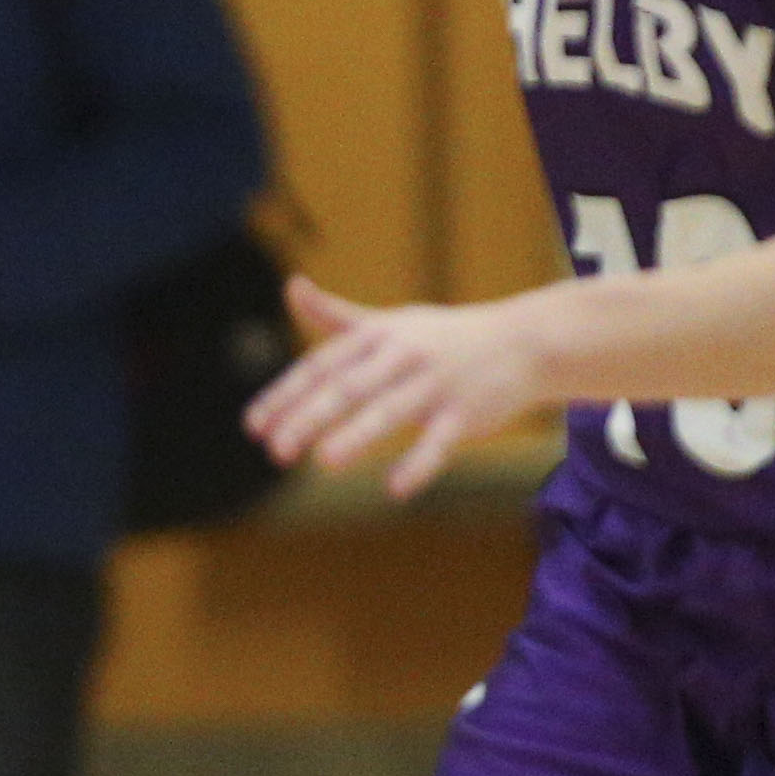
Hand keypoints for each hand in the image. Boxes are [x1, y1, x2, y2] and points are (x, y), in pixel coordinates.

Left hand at [246, 276, 543, 499]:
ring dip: (358, 435)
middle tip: (275, 451)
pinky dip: (419, 464)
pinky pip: (439, 442)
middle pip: (348, 387)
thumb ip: (337, 315)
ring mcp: (436, 384)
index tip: (253, 427)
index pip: (322, 366)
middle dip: (310, 417)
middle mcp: (403, 355)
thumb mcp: (390, 321)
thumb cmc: (443, 337)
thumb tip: (291, 287)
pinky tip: (394, 488)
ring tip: (325, 462)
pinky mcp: (467, 414)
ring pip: (391, 411)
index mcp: (378, 335)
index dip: (285, 395)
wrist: (521, 342)